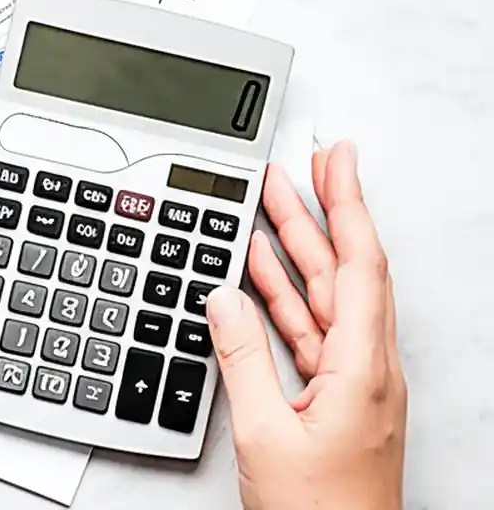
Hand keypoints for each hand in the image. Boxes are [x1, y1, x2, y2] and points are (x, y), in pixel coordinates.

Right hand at [208, 141, 406, 509]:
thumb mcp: (265, 433)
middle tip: (299, 166)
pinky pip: (310, 330)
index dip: (347, 203)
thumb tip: (223, 300)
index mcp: (364, 367)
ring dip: (299, 250)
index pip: (359, 264)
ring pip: (325, 298)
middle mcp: (367, 368)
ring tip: (271, 206)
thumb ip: (241, 359)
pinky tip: (259, 277)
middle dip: (321, 212)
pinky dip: (284, 297)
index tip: (337, 158)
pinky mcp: (334, 399)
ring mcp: (352, 383)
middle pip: (345, 271)